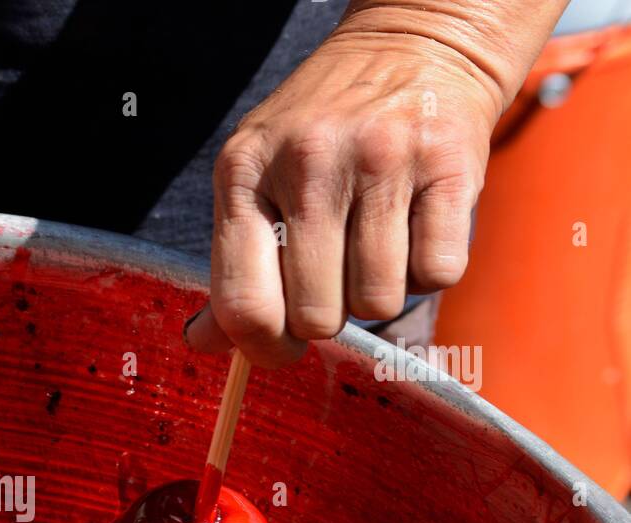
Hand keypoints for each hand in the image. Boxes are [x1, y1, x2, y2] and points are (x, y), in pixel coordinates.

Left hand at [186, 17, 518, 367]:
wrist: (414, 42)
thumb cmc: (322, 131)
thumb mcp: (257, 179)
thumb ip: (232, 264)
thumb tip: (203, 343)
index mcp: (243, 171)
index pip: (244, 303)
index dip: (264, 349)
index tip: (281, 351)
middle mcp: (307, 161)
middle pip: (316, 316)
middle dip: (327, 316)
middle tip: (333, 277)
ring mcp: (380, 158)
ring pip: (378, 302)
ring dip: (379, 291)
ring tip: (374, 238)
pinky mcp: (448, 162)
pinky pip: (437, 275)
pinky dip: (428, 268)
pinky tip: (414, 225)